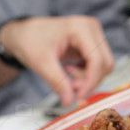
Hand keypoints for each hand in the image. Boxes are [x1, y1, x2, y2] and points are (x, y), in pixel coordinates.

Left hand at [0, 16, 114, 105]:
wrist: (25, 33)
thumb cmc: (30, 40)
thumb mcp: (41, 63)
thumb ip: (57, 82)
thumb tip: (69, 101)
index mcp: (80, 27)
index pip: (97, 60)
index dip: (90, 81)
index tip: (78, 97)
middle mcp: (92, 29)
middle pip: (105, 64)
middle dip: (89, 81)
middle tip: (70, 88)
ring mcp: (94, 36)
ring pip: (103, 67)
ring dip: (88, 80)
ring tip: (67, 80)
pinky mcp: (92, 44)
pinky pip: (98, 66)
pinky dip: (87, 75)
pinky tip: (70, 72)